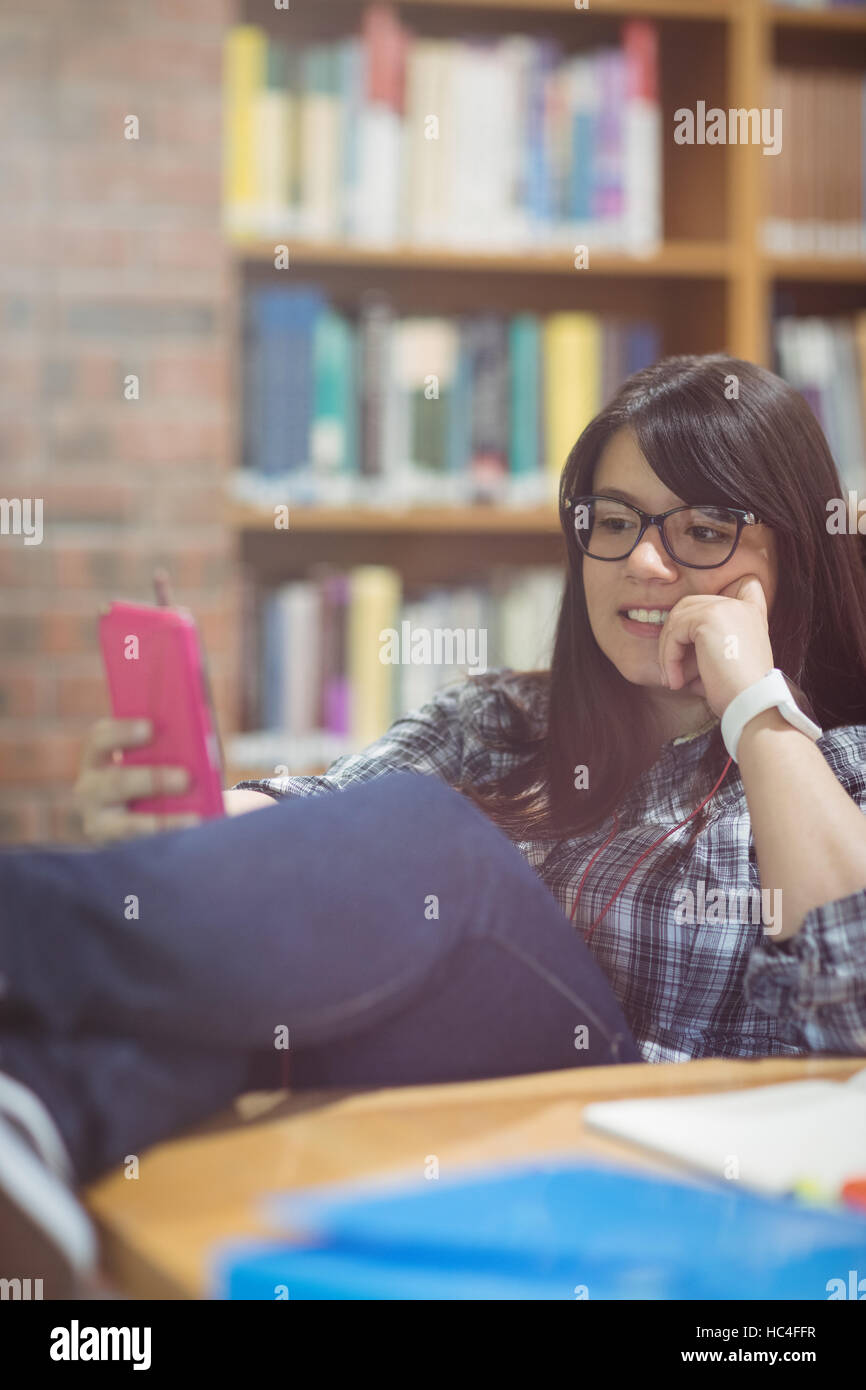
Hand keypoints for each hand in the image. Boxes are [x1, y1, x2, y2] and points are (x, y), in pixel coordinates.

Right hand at [73, 718, 201, 841]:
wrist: (112, 819)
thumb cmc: (137, 777)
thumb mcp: (139, 759)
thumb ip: (163, 749)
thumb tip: (204, 747)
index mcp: (96, 757)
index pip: (99, 739)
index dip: (122, 732)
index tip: (150, 728)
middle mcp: (90, 788)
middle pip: (118, 782)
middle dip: (153, 780)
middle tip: (185, 778)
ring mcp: (97, 820)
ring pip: (127, 823)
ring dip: (163, 820)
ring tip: (194, 818)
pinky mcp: (112, 845)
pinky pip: (141, 845)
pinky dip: (168, 839)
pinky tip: (190, 833)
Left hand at [656, 574, 774, 718]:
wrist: (751, 704)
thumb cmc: (737, 694)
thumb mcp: (722, 664)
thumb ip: (704, 648)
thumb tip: (672, 651)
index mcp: (751, 614)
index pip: (747, 586)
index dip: (737, 587)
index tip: (729, 599)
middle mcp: (740, 606)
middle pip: (691, 605)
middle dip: (675, 637)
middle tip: (671, 670)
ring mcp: (725, 607)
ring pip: (678, 619)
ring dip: (668, 651)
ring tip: (672, 680)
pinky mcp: (709, 617)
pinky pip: (674, 633)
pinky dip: (669, 658)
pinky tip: (675, 681)